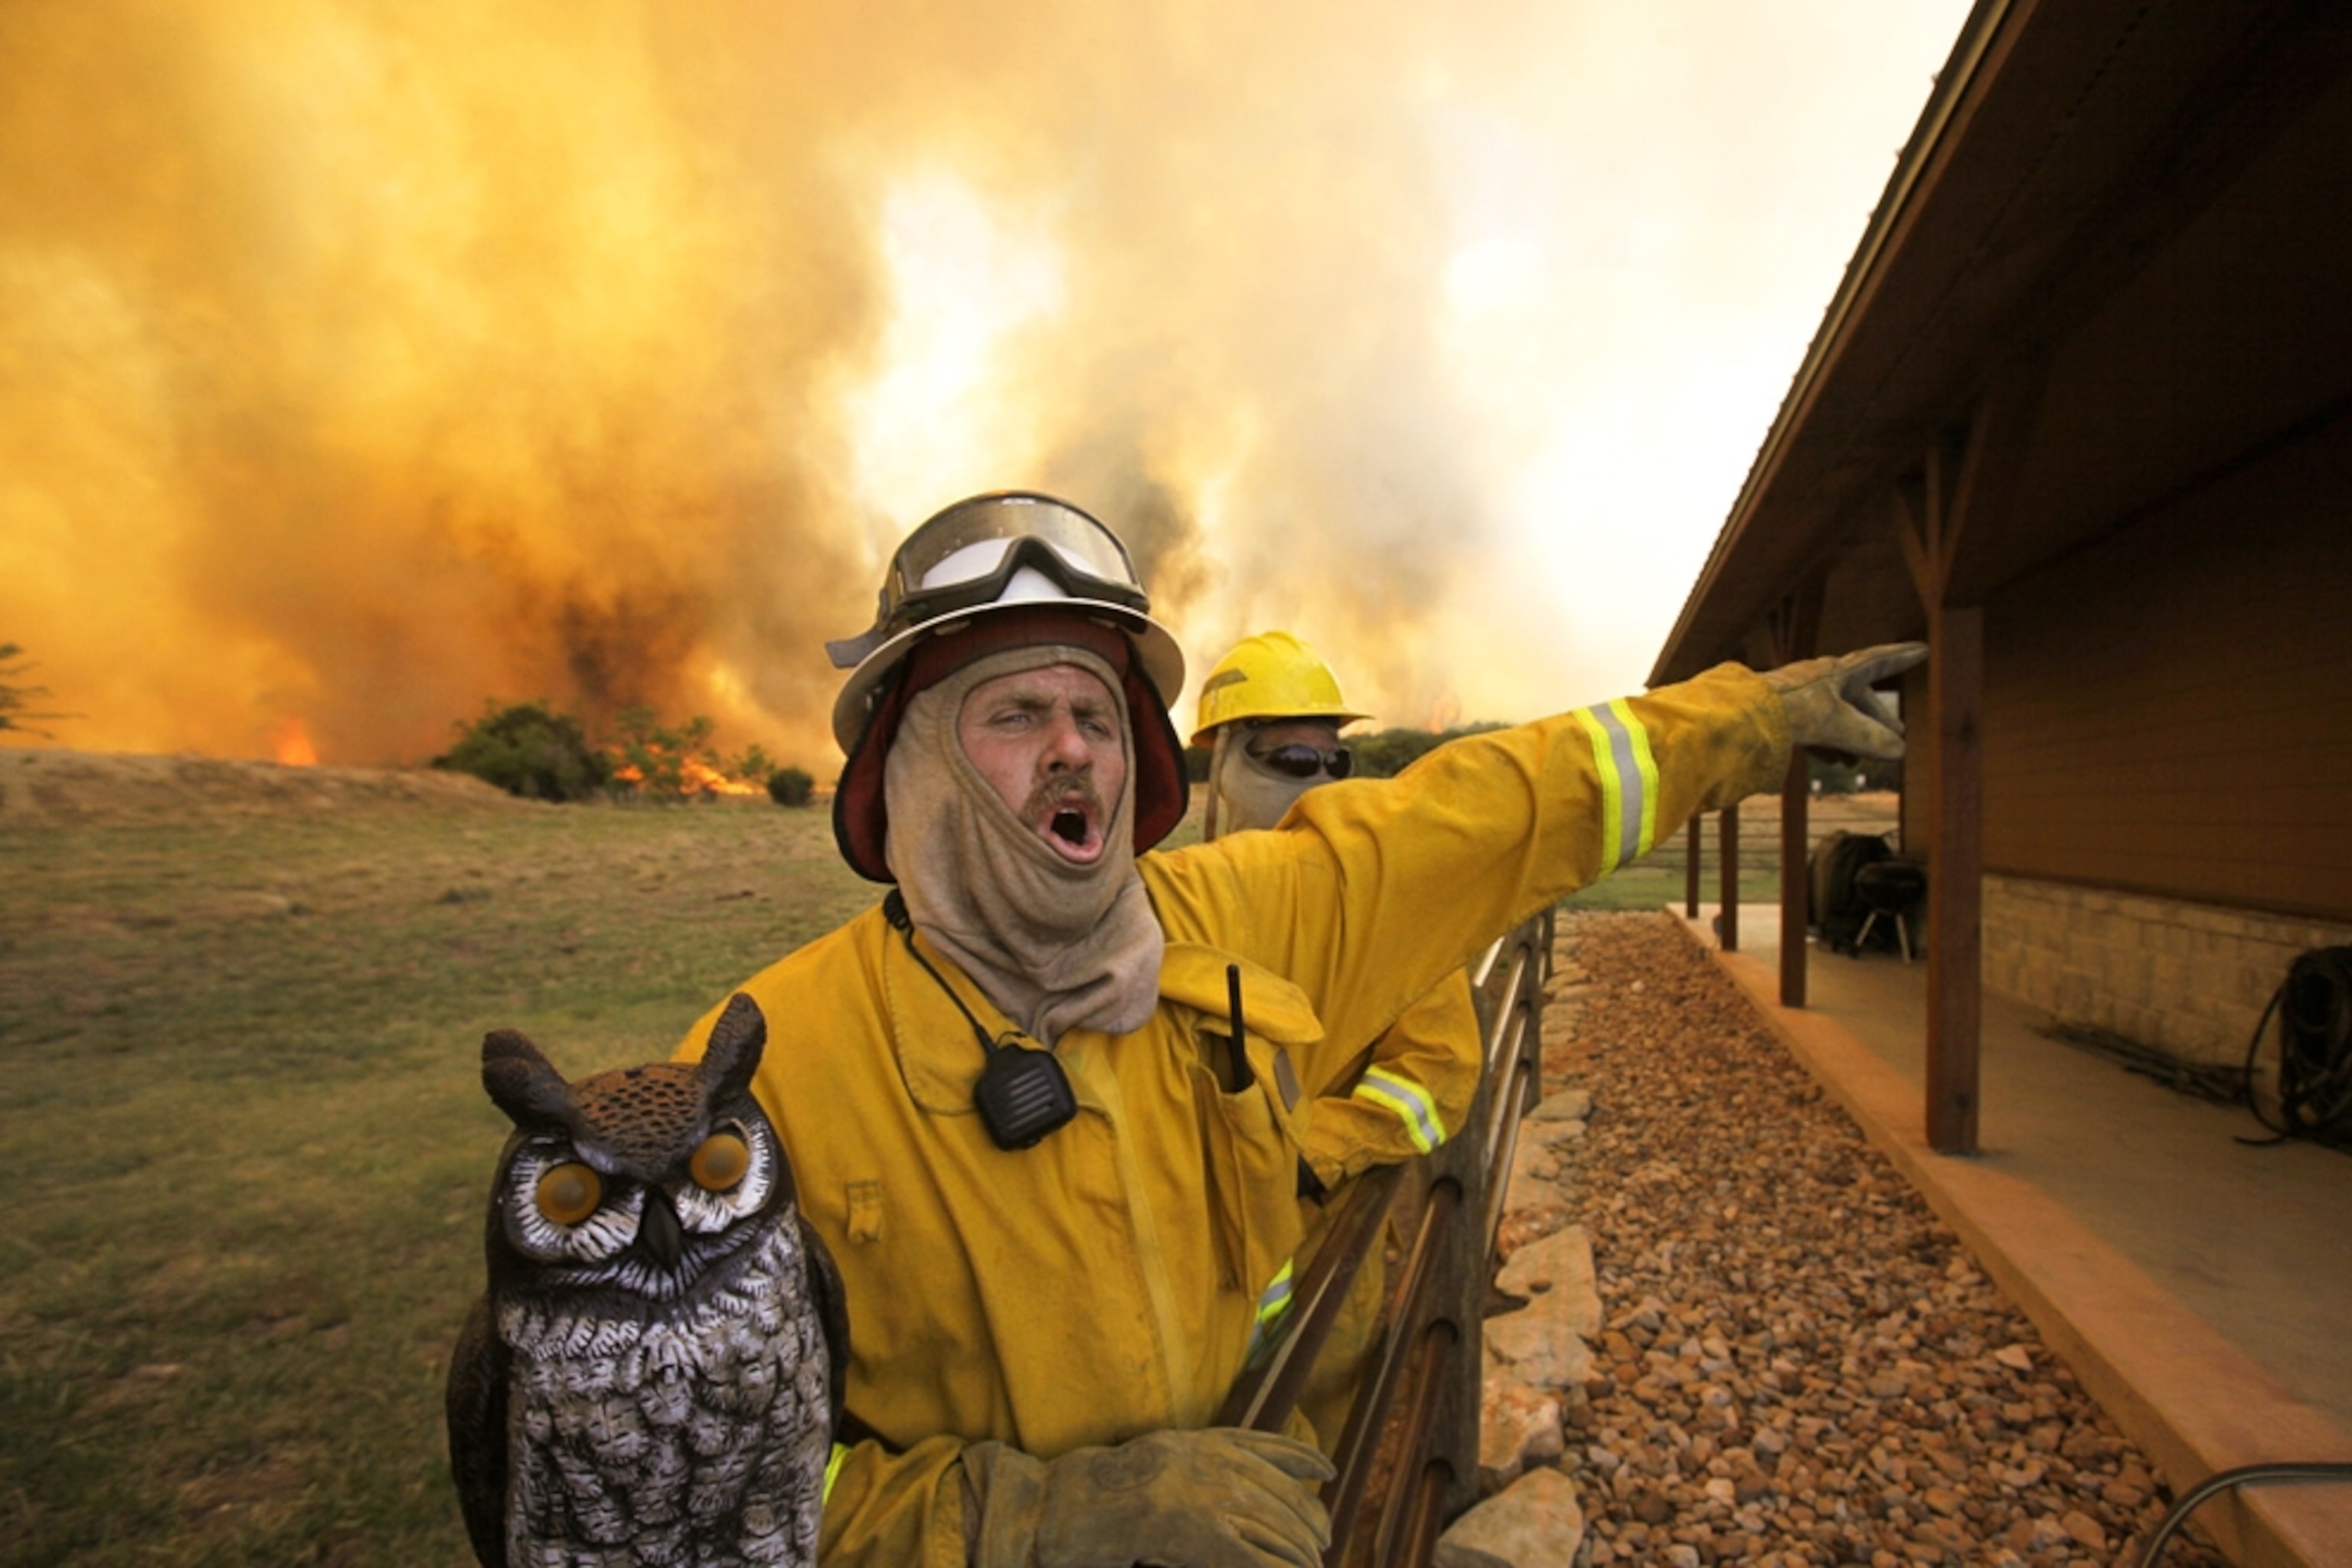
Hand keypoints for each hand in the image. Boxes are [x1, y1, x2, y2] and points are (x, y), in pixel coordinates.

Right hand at [963, 1427, 1333, 1567]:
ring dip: (1297, 1547)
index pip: (1265, 1445)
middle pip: (1275, 1489)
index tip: (1327, 1472)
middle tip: (1324, 1538)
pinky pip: (1249, 1555)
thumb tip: (1236, 1485)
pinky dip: (1274, 1566)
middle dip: (1306, 1516)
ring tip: (1314, 1562)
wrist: (1058, 1505)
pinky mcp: (1191, 1530)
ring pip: (1270, 1523)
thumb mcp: (1157, 1464)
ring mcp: (1199, 1494)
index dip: (1301, 1459)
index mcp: (1197, 1442)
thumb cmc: (1098, 1492)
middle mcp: (1205, 1461)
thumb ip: (1196, 1466)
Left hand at [1761, 642, 1926, 759]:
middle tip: (1898, 732)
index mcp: (1838, 672)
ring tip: (1862, 760)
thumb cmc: (1792, 712)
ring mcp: (1802, 696)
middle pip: (1858, 697)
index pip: (1878, 661)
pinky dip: (1830, 743)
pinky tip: (1835, 761)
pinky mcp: (1785, 715)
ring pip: (1837, 715)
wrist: (1743, 715)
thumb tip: (1899, 751)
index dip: (1901, 657)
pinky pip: (1815, 727)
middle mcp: (1821, 679)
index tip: (1922, 649)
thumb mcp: (1840, 726)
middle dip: (1878, 716)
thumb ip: (1871, 738)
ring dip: (1854, 736)